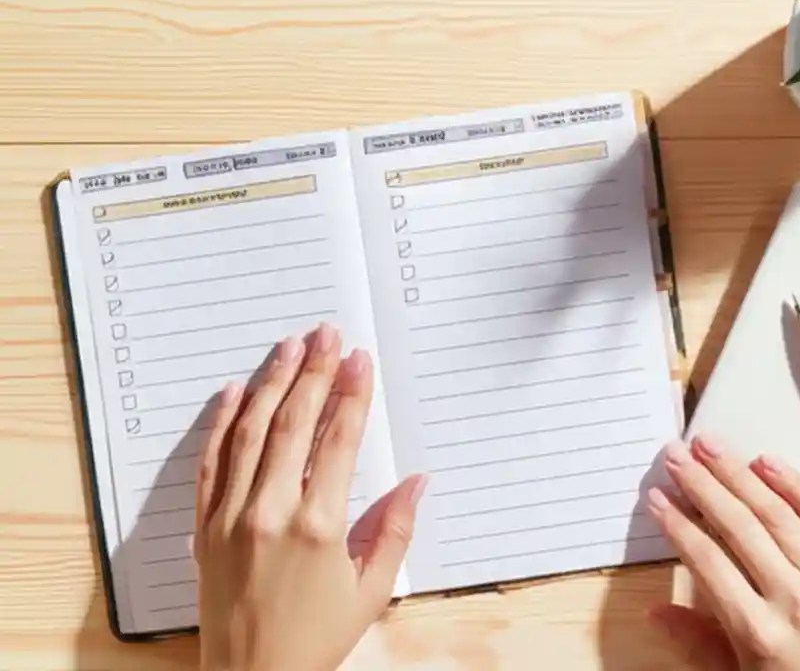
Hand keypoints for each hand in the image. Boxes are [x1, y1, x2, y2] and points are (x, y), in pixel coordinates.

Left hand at [195, 324, 425, 670]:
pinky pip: (212, 463)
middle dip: (312, 372)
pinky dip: (223, 423)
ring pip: (251, 433)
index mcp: (318, 527)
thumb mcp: (371, 590)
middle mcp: (270, 513)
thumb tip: (417, 480)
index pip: (338, 440)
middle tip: (326, 334)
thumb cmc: (315, 639)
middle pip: (294, 423)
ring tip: (289, 346)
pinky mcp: (207, 527)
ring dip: (272, 384)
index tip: (359, 360)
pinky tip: (237, 391)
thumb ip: (394, 529)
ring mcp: (233, 517)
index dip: (351, 394)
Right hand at [647, 436, 799, 670]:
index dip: (678, 526)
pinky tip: (767, 461)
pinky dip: (797, 486)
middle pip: (740, 529)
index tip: (656, 497)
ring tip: (710, 445)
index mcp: (759, 634)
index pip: (708, 564)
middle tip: (676, 455)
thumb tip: (653, 610)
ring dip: (740, 474)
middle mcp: (795, 602)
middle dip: (703, 486)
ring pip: (779, 515)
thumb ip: (697, 644)